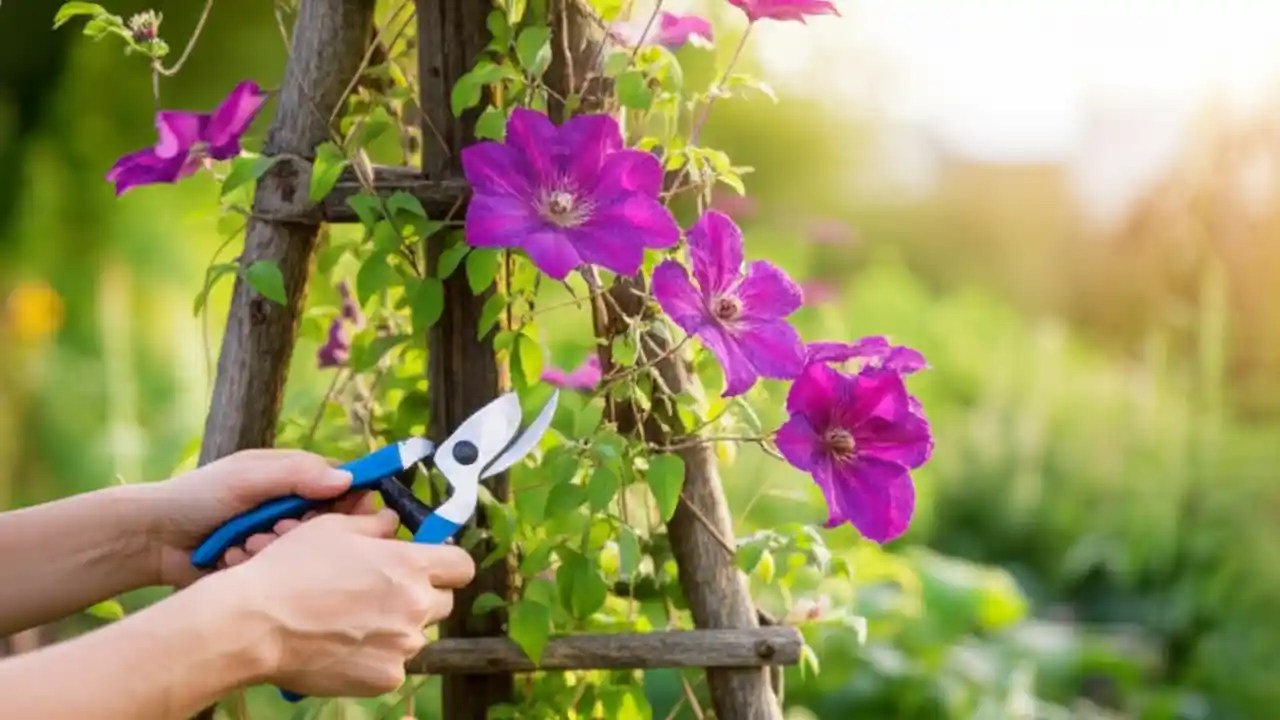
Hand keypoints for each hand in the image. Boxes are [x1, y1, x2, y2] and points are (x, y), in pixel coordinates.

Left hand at [138, 449, 375, 586]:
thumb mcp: (247, 478)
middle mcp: (291, 507)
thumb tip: (348, 479)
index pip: (343, 484)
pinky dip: (264, 566)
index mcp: (292, 477)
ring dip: (281, 548)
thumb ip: (296, 474)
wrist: (151, 540)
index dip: (352, 499)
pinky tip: (236, 560)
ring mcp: (279, 539)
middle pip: (332, 521)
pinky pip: (285, 571)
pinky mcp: (266, 567)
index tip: (350, 513)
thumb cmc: (197, 497)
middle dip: (307, 528)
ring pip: (310, 550)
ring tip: (248, 545)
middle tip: (278, 529)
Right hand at [217, 510, 475, 696]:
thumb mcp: (333, 529)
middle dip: (422, 595)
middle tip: (384, 593)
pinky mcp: (385, 678)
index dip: (447, 564)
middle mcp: (416, 606)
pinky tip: (343, 646)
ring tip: (353, 621)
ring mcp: (403, 646)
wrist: (255, 624)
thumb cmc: (291, 568)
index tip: (429, 566)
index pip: (462, 566)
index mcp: (411, 565)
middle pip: (443, 602)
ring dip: (397, 628)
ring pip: (416, 635)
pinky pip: (394, 664)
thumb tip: (392, 523)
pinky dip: (376, 657)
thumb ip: (374, 526)